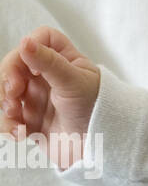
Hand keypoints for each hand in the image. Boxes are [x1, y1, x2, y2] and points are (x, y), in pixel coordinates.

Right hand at [2, 26, 100, 166]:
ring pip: (6, 92)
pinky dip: (9, 126)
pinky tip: (21, 134)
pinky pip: (8, 118)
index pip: (40, 39)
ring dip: (5, 106)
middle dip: (7, 80)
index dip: (28, 48)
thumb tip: (25, 41)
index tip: (28, 67)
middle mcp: (48, 75)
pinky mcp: (30, 119)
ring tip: (16, 118)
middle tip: (13, 95)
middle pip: (13, 65)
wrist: (101, 146)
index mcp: (64, 60)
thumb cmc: (97, 108)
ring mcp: (37, 97)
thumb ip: (49, 62)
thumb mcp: (74, 82)